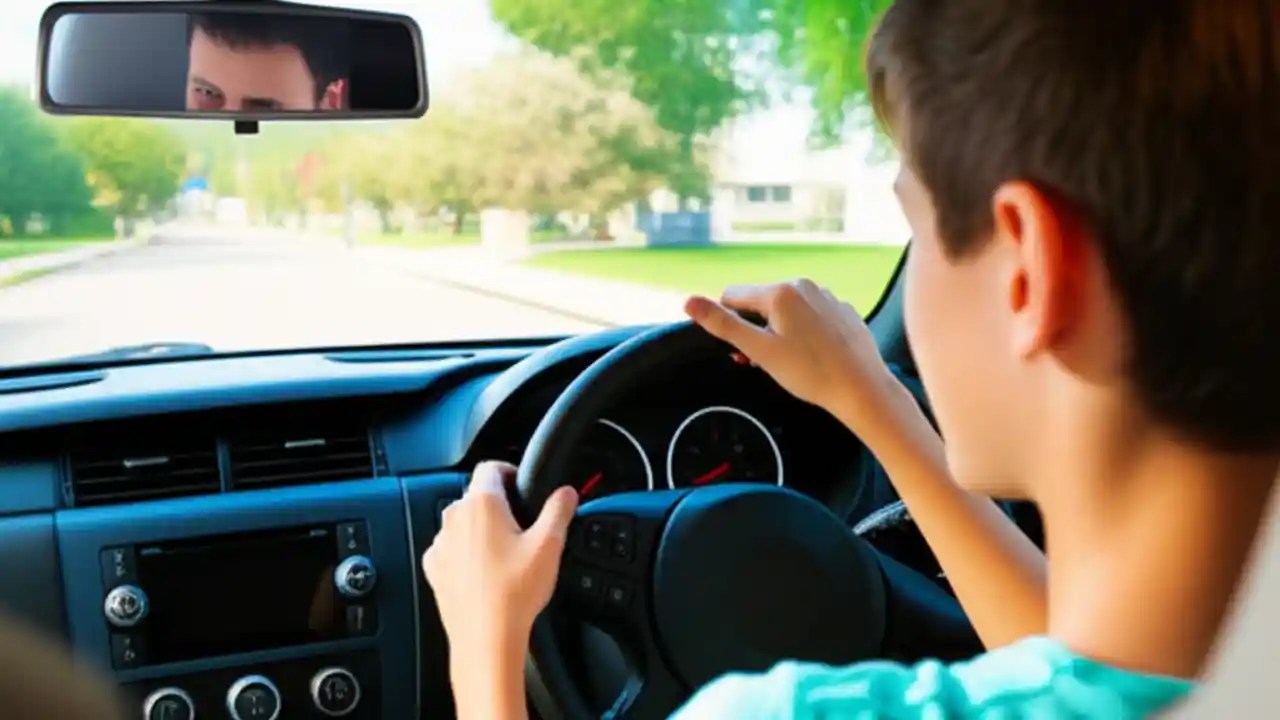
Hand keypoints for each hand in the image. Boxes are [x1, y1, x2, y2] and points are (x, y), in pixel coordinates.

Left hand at [422, 461, 577, 668]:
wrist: (486, 638)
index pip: (490, 467)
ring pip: (463, 523)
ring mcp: (441, 544)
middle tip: (523, 527)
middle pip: (477, 496)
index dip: (509, 471)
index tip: (521, 484)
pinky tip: (487, 573)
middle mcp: (455, 518)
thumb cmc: (514, 593)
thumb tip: (566, 493)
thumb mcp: (549, 545)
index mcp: (482, 504)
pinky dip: (466, 554)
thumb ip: (559, 510)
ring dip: (481, 530)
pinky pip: (451, 549)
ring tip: (506, 555)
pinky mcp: (435, 568)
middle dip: (499, 505)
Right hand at [685, 279, 909, 434]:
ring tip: (789, 361)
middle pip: (761, 301)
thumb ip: (724, 325)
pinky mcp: (844, 311)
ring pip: (787, 309)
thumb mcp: (760, 351)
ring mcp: (828, 296)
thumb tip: (688, 300)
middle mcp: (804, 284)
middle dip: (755, 328)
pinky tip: (814, 356)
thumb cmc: (809, 373)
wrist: (862, 388)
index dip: (730, 325)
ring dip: (778, 330)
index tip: (744, 352)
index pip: (732, 296)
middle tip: (764, 362)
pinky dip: (804, 331)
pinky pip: (811, 315)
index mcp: (780, 291)